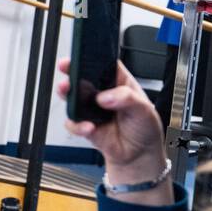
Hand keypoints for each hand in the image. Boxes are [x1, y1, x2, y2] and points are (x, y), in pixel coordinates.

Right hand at [54, 58, 166, 184]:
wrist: (138, 156)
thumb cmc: (144, 128)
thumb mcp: (144, 110)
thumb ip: (127, 99)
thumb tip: (106, 97)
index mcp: (118, 82)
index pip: (103, 64)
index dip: (93, 57)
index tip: (83, 54)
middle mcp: (102, 92)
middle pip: (82, 76)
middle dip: (71, 71)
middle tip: (67, 68)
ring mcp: (91, 108)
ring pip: (71, 96)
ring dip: (67, 93)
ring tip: (67, 91)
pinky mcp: (84, 124)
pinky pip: (73, 122)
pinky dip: (78, 125)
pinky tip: (89, 127)